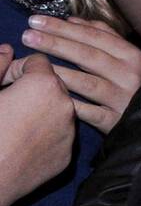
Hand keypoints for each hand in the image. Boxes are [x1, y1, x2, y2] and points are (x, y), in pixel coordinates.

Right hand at [0, 49, 75, 205]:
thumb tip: (6, 50)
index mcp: (43, 85)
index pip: (38, 61)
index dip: (16, 69)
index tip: (2, 82)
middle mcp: (65, 105)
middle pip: (52, 84)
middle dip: (31, 88)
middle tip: (7, 101)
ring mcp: (69, 133)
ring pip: (58, 110)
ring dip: (40, 110)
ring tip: (14, 123)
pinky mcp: (67, 156)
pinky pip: (59, 135)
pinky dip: (45, 134)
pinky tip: (23, 143)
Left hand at [18, 13, 140, 132]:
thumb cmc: (136, 82)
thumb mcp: (127, 56)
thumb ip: (103, 35)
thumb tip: (73, 20)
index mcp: (131, 55)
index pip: (93, 36)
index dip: (64, 27)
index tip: (36, 20)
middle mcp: (129, 74)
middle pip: (88, 56)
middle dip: (56, 43)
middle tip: (28, 36)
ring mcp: (123, 98)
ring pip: (86, 83)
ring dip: (59, 73)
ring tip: (34, 64)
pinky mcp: (116, 121)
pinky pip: (89, 113)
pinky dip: (71, 105)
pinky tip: (51, 96)